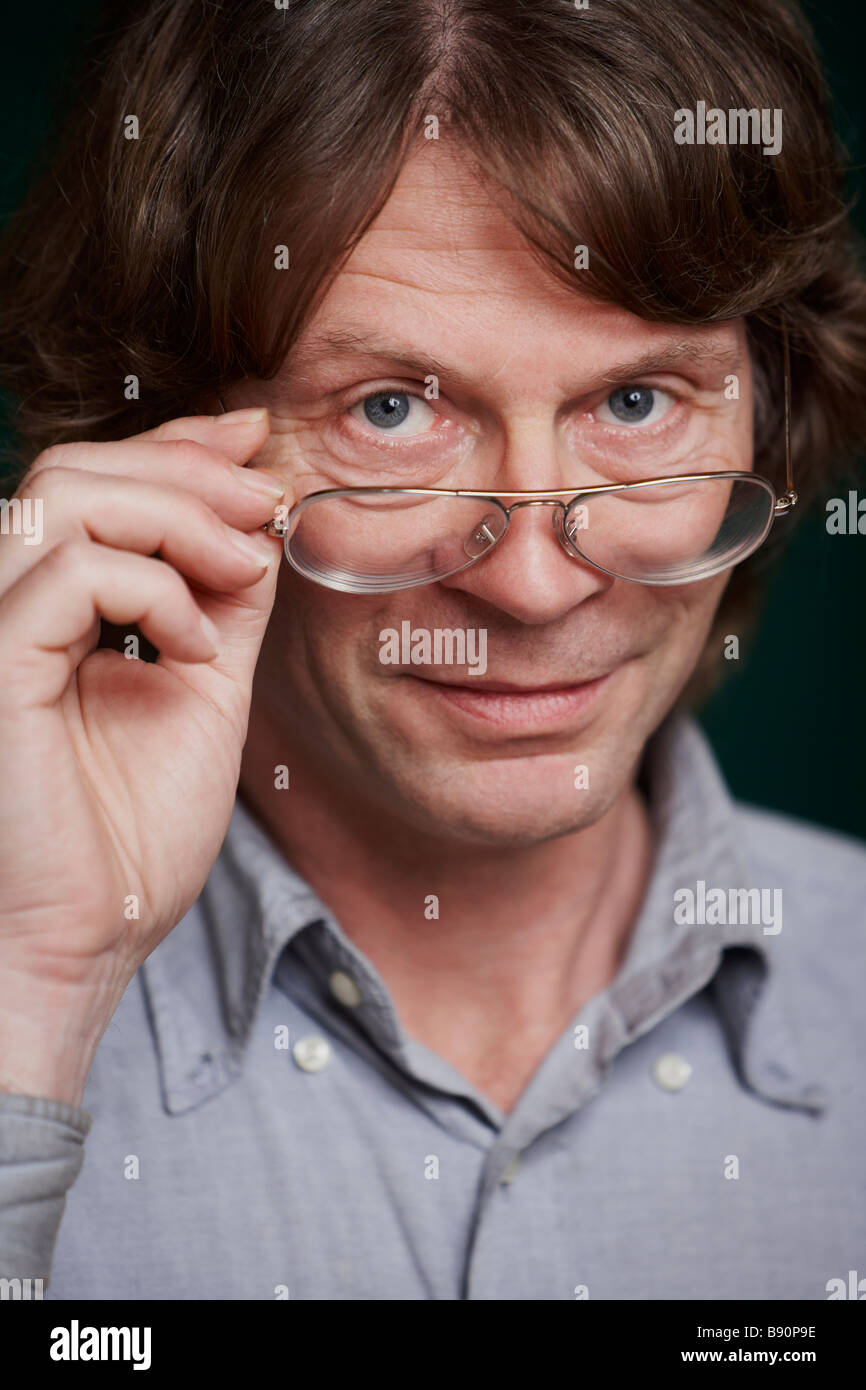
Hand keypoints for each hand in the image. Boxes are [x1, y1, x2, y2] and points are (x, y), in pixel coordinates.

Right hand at [0, 409, 286, 1103]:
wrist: (95, 935)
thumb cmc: (136, 834)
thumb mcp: (206, 691)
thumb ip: (224, 602)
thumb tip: (263, 518)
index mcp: (55, 607)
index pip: (101, 484)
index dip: (177, 444)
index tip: (258, 437)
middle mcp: (11, 605)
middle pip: (80, 469)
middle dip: (188, 467)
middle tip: (268, 498)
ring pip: (67, 496)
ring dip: (179, 513)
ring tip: (245, 567)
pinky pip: (69, 572)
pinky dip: (156, 590)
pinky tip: (202, 647)